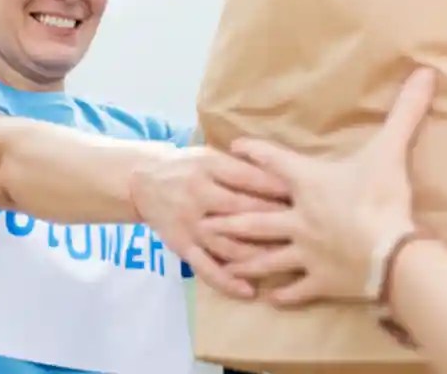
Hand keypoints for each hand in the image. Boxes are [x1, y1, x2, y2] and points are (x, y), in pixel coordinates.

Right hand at [129, 145, 289, 298]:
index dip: (276, 188)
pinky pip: (206, 268)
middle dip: (273, 221)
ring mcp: (190, 224)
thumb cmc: (188, 166)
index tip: (303, 198)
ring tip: (285, 263)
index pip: (247, 178)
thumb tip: (285, 175)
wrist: (143, 180)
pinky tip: (249, 290)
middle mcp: (198, 196)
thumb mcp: (211, 155)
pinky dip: (227, 282)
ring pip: (227, 244)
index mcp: (208, 167)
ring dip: (257, 255)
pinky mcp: (182, 247)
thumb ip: (242, 166)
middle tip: (303, 231)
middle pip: (240, 211)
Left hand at [199, 68, 435, 306]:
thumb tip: (425, 73)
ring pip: (266, 256)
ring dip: (244, 257)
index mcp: (309, 184)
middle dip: (228, 217)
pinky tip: (271, 297)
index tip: (232, 148)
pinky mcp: (321, 281)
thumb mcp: (392, 150)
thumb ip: (405, 111)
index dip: (254, 152)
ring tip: (224, 258)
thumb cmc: (383, 199)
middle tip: (204, 219)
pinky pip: (297, 289)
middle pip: (255, 217)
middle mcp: (298, 219)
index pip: (274, 162)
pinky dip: (284, 293)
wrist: (389, 254)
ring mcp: (306, 253)